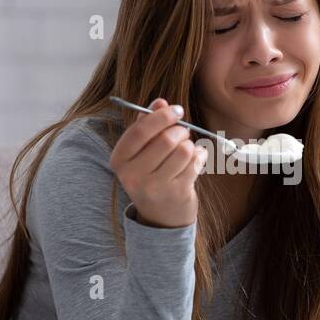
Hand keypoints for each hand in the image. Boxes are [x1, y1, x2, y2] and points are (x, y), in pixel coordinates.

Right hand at [109, 98, 207, 228]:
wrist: (161, 217)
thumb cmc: (151, 174)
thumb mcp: (142, 151)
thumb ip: (147, 124)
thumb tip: (160, 102)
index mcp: (119, 160)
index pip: (140, 130)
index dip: (162, 116)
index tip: (177, 110)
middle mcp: (133, 176)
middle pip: (165, 140)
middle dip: (180, 131)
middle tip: (183, 133)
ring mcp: (155, 187)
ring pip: (183, 151)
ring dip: (190, 145)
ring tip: (186, 150)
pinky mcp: (177, 194)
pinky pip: (195, 163)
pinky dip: (200, 156)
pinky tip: (195, 159)